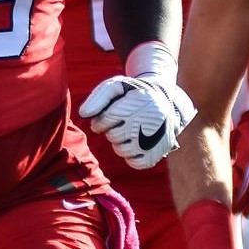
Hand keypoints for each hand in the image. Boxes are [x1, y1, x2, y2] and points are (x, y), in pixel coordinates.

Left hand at [77, 73, 195, 169]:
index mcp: (139, 102)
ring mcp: (155, 138)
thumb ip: (98, 97)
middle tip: (119, 124)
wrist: (165, 100)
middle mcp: (149, 120)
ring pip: (122, 150)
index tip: (103, 119)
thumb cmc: (132, 93)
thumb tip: (84, 113)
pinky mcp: (158, 152)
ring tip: (127, 132)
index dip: (100, 121)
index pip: (108, 118)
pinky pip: (136, 163)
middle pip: (114, 136)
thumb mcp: (116, 86)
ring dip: (119, 143)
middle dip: (111, 131)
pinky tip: (133, 144)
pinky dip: (130, 156)